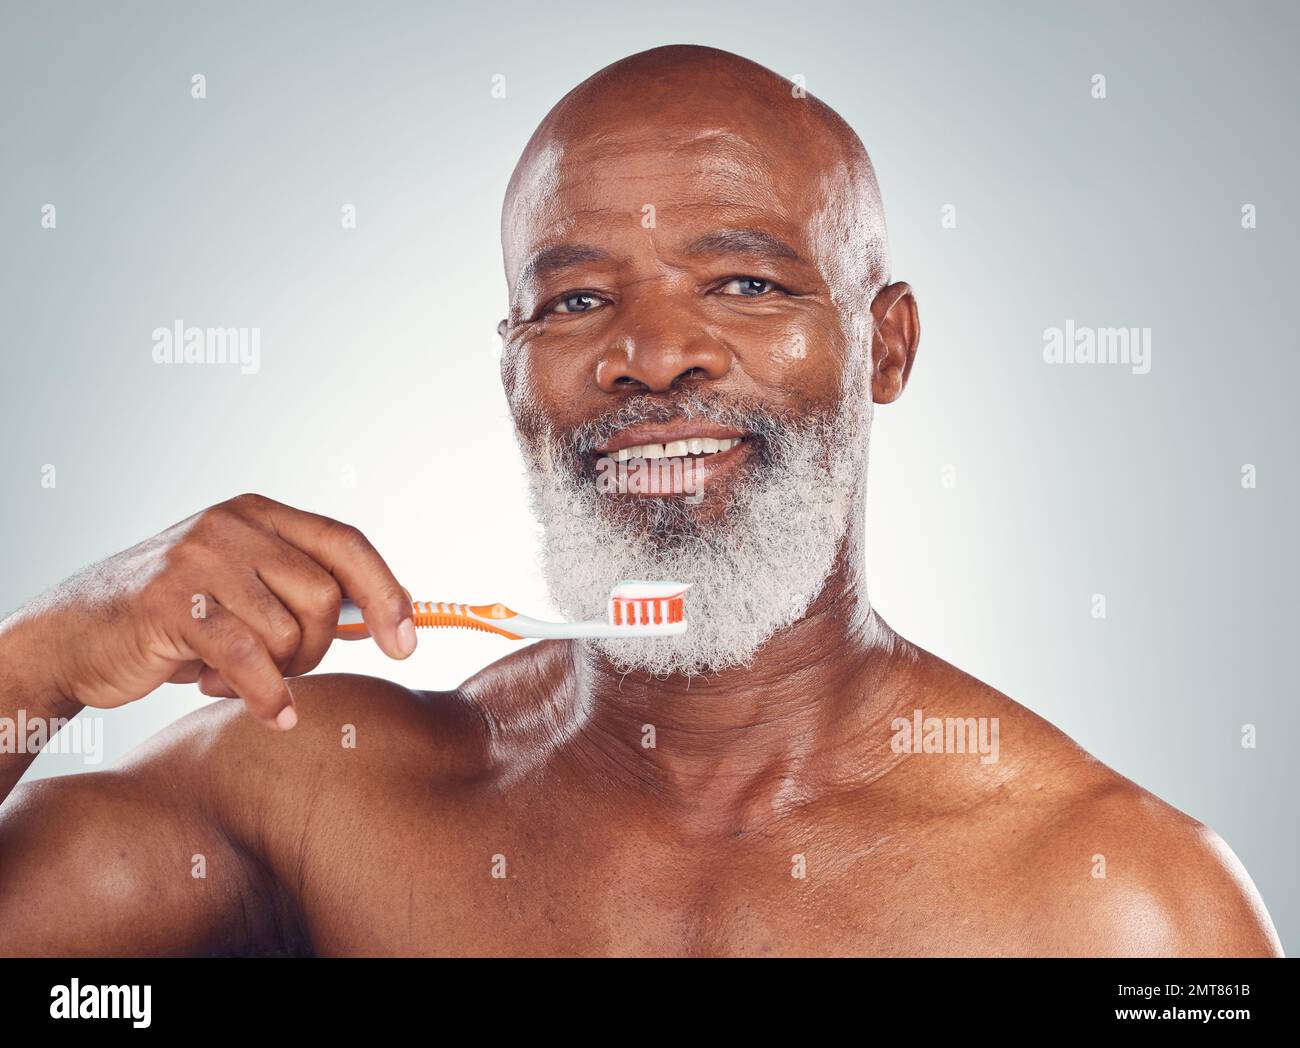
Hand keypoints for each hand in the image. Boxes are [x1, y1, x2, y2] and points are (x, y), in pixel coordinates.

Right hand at [25, 494, 414, 729]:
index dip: (387, 594)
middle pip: (325, 596)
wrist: (72, 636)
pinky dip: (268, 698)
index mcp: (258, 513)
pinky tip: (269, 712)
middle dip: (317, 650)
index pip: (347, 543)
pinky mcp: (171, 603)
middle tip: (282, 671)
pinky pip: (250, 661)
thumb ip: (305, 589)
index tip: (408, 643)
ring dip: (279, 674)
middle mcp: (233, 524)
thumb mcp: (244, 588)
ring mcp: (199, 559)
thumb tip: (392, 612)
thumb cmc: (175, 620)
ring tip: (238, 678)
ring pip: (289, 633)